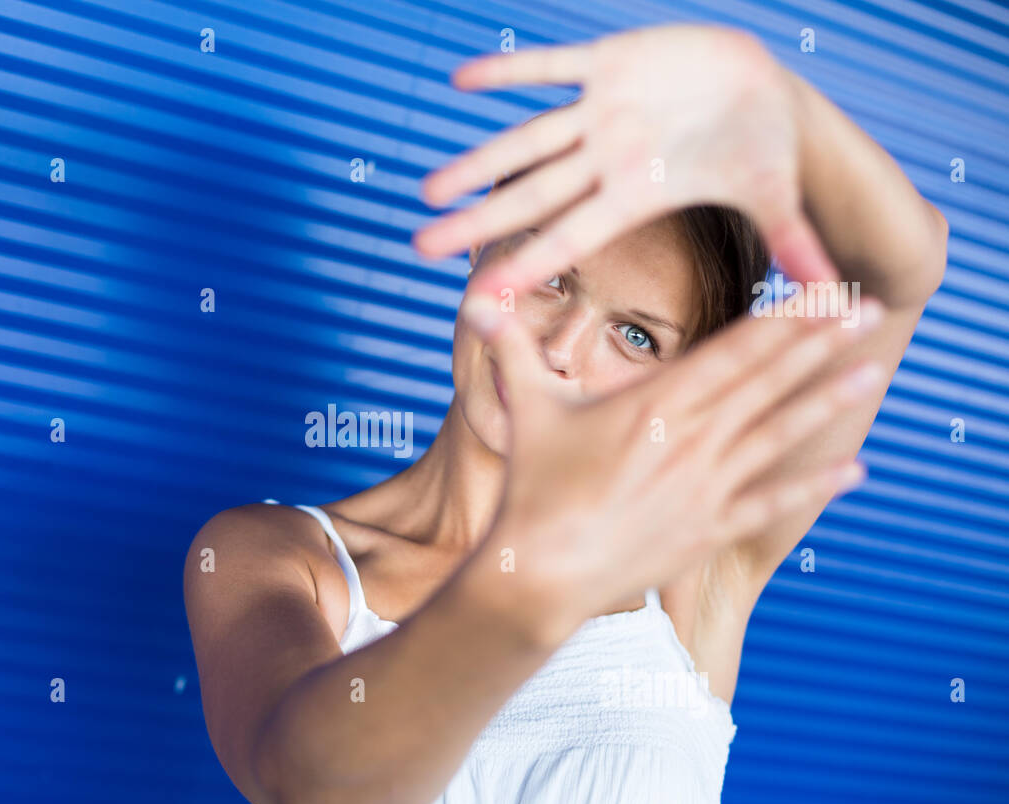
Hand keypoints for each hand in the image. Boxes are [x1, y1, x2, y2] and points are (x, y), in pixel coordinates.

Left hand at [416, 25, 834, 293]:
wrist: (760, 92)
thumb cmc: (762, 152)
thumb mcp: (774, 194)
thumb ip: (790, 241)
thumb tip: (828, 293)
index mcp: (636, 196)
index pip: (571, 237)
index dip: (527, 265)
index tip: (479, 298)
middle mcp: (606, 159)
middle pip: (529, 196)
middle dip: (476, 221)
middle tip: (420, 249)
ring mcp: (602, 112)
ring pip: (527, 138)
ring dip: (479, 160)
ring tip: (428, 190)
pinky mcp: (611, 61)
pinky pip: (551, 64)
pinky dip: (515, 68)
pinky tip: (466, 79)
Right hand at [474, 297, 881, 646]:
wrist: (541, 575)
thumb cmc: (531, 489)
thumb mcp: (525, 408)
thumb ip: (510, 347)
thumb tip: (476, 296)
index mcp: (656, 404)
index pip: (735, 349)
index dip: (784, 317)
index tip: (821, 288)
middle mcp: (693, 440)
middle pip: (768, 382)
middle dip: (822, 343)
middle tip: (869, 308)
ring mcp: (707, 487)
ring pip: (779, 435)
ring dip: (827, 401)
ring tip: (874, 370)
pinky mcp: (707, 529)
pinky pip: (769, 502)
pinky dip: (811, 485)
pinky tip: (853, 470)